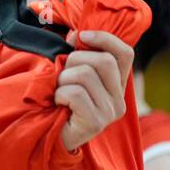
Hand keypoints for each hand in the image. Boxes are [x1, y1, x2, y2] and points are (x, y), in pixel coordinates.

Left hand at [55, 29, 134, 151]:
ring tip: (59, 93)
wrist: (45, 136)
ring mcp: (110, 112)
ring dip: (62, 79)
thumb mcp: (69, 73)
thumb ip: (76, 55)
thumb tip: (76, 34)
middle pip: (103, 61)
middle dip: (73, 61)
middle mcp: (119, 99)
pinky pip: (75, 93)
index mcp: (116, 85)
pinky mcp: (96, 122)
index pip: (124, 53)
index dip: (104, 38)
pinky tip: (58, 104)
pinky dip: (59, 94)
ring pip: (85, 75)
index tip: (80, 36)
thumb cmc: (56, 101)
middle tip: (62, 76)